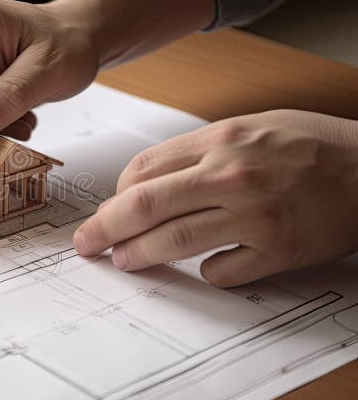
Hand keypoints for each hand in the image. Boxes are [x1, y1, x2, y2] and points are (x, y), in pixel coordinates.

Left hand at [73, 110, 357, 286]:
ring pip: (174, 241)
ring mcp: (254, 214)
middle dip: (105, 228)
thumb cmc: (312, 146)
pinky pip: (223, 271)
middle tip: (87, 244)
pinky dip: (206, 273)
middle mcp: (231, 175)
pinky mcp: (278, 250)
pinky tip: (204, 269)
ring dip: (140, 255)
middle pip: (144, 205)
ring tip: (124, 261)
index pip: (142, 171)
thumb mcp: (250, 127)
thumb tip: (146, 183)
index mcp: (220, 140)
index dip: (117, 195)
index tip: (111, 209)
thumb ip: (198, 152)